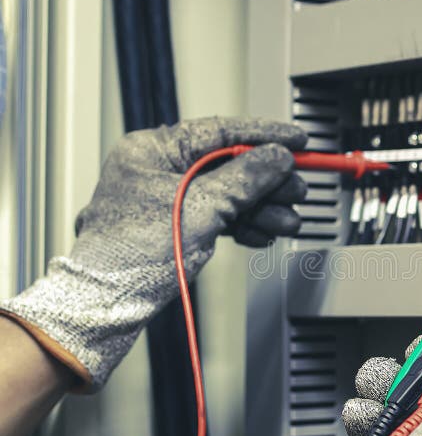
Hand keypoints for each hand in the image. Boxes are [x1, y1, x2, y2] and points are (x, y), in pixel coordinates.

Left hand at [0, 117, 306, 388]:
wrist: (109, 304)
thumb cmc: (132, 253)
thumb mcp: (202, 206)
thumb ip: (245, 177)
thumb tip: (276, 156)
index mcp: (154, 150)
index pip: (220, 131)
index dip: (264, 135)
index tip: (297, 139)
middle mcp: (160, 170)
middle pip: (229, 165)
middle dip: (268, 182)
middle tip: (297, 189)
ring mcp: (168, 200)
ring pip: (228, 195)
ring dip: (262, 209)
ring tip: (288, 221)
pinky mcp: (176, 228)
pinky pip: (219, 218)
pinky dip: (243, 226)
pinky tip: (263, 234)